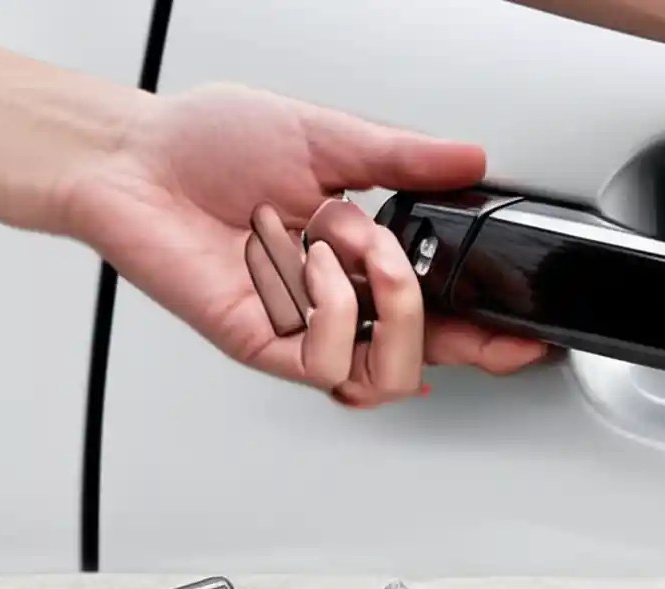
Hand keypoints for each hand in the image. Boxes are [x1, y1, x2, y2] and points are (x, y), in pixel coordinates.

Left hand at [64, 83, 547, 407]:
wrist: (136, 158)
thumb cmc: (209, 146)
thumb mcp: (327, 137)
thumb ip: (404, 159)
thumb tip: (470, 162)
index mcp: (361, 256)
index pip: (440, 309)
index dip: (489, 327)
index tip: (528, 330)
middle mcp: (336, 300)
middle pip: (424, 357)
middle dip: (473, 348)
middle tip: (500, 331)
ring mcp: (301, 327)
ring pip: (382, 374)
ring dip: (401, 318)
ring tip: (380, 261)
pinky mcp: (262, 342)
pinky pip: (322, 358)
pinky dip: (336, 310)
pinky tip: (323, 266)